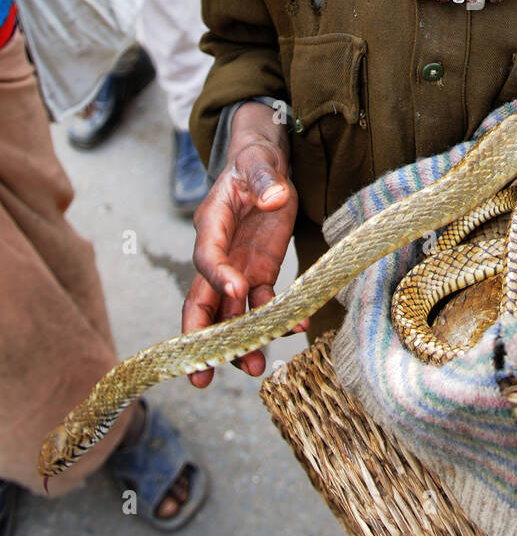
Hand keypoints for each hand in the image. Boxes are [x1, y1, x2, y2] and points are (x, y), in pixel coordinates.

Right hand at [184, 124, 302, 387]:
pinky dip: (275, 318)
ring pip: (231, 312)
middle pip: (202, 300)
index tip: (237, 291)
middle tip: (201, 373)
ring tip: (253, 367)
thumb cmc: (255, 162)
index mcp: (211, 224)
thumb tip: (274, 197)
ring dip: (240, 340)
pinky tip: (296, 328)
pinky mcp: (259, 272)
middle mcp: (218, 253)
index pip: (206, 256)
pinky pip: (263, 302)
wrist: (264, 164)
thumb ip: (265, 179)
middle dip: (201, 338)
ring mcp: (238, 267)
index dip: (218, 276)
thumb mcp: (260, 162)